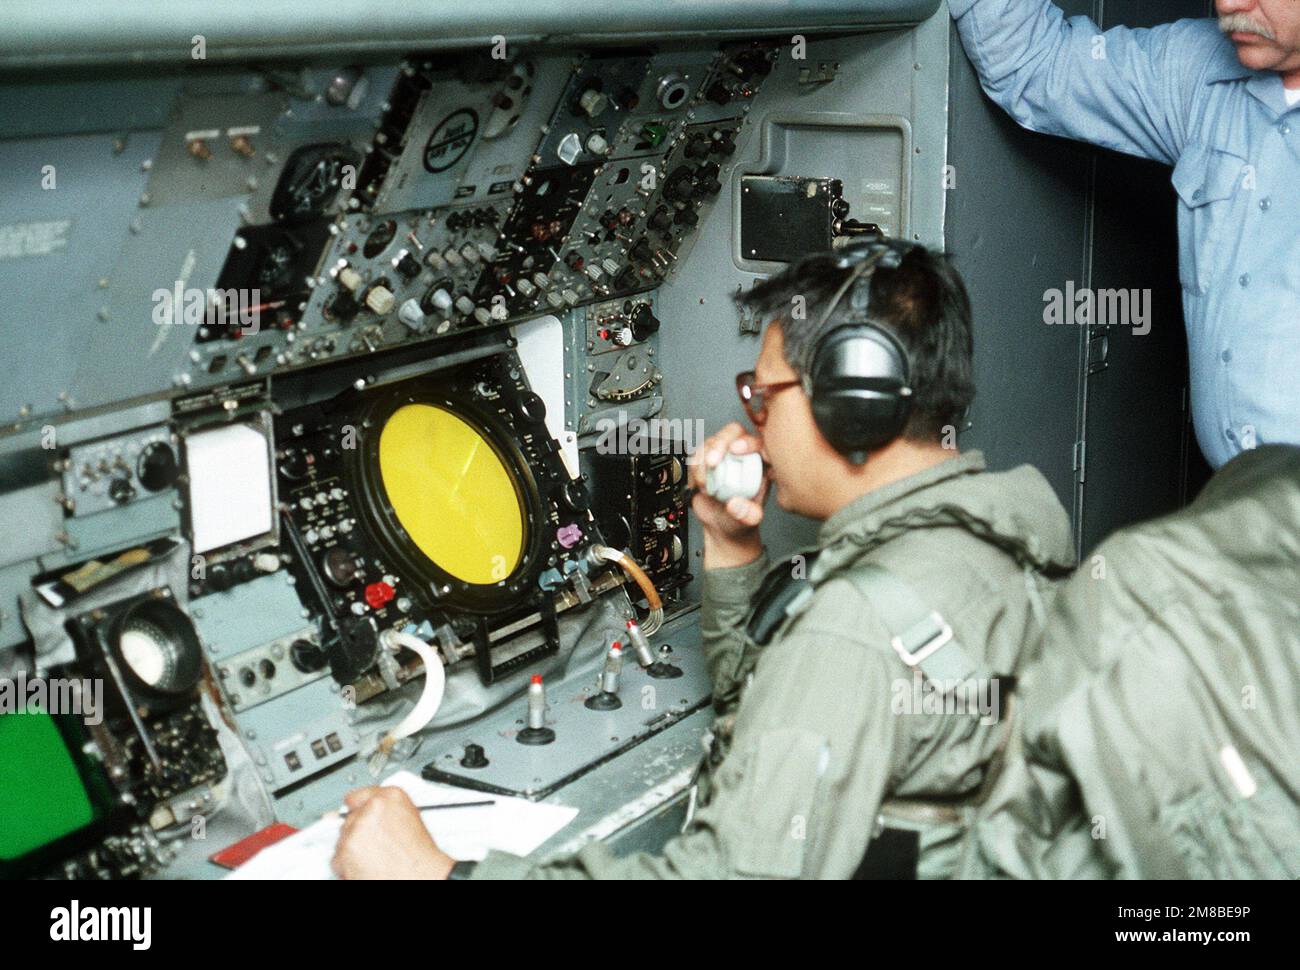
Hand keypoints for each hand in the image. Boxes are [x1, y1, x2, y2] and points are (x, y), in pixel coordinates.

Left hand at [331, 786, 455, 879]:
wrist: (419, 877)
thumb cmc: (418, 857)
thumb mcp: (409, 820)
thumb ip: (386, 812)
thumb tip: (365, 812)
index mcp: (392, 797)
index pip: (358, 796)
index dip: (357, 808)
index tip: (354, 812)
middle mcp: (372, 808)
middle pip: (350, 819)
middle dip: (358, 833)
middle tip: (376, 845)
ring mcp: (357, 828)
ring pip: (342, 839)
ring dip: (352, 850)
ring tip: (375, 858)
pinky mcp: (345, 851)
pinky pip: (337, 858)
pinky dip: (347, 866)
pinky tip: (366, 867)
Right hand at [688, 422, 767, 567]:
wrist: (722, 527)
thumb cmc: (742, 519)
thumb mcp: (749, 520)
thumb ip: (746, 514)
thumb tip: (734, 504)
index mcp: (759, 464)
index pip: (757, 441)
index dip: (746, 442)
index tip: (735, 450)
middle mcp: (741, 456)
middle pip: (732, 432)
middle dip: (720, 443)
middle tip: (712, 462)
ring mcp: (722, 457)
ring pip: (711, 442)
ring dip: (704, 459)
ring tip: (706, 483)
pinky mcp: (705, 462)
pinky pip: (696, 454)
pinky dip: (695, 467)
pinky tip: (701, 483)